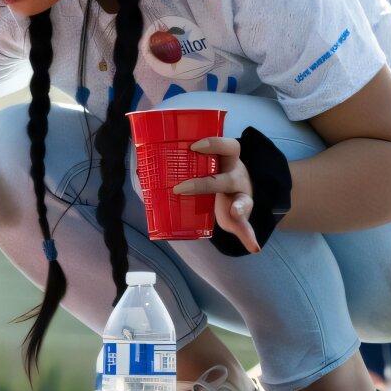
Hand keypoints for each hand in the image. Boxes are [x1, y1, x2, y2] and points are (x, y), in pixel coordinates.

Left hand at [172, 136, 260, 253]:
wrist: (237, 192)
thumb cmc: (213, 176)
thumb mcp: (202, 167)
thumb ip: (173, 168)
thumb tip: (138, 171)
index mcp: (226, 159)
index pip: (226, 146)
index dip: (212, 144)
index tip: (194, 146)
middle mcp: (236, 175)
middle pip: (229, 177)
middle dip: (205, 183)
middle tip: (180, 189)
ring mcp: (241, 195)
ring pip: (243, 199)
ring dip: (240, 207)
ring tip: (234, 212)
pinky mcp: (242, 214)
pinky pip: (248, 225)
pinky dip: (249, 236)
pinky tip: (253, 246)